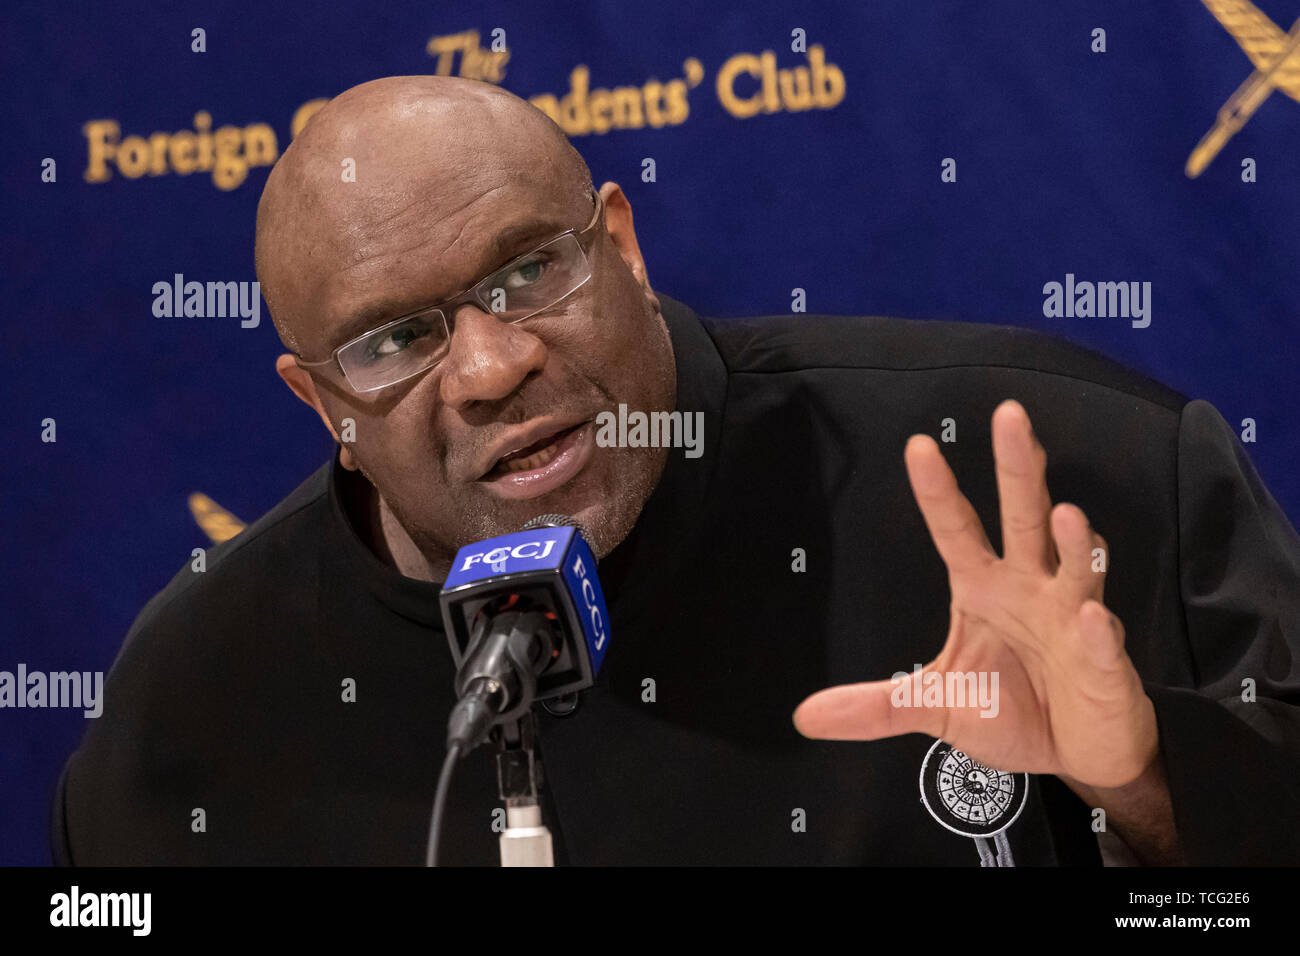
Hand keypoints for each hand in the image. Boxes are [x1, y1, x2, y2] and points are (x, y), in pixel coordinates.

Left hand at [792, 400, 1158, 789]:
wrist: (1074, 757)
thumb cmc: (1012, 713)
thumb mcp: (934, 706)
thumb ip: (876, 706)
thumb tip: (805, 716)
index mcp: (984, 588)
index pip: (955, 529)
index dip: (938, 490)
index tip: (917, 445)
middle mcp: (1031, 588)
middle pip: (1024, 516)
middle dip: (1019, 468)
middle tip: (1008, 415)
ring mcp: (1072, 620)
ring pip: (1076, 567)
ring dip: (1074, 543)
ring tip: (1066, 514)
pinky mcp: (1104, 663)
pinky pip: (1102, 642)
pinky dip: (1098, 632)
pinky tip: (1091, 621)